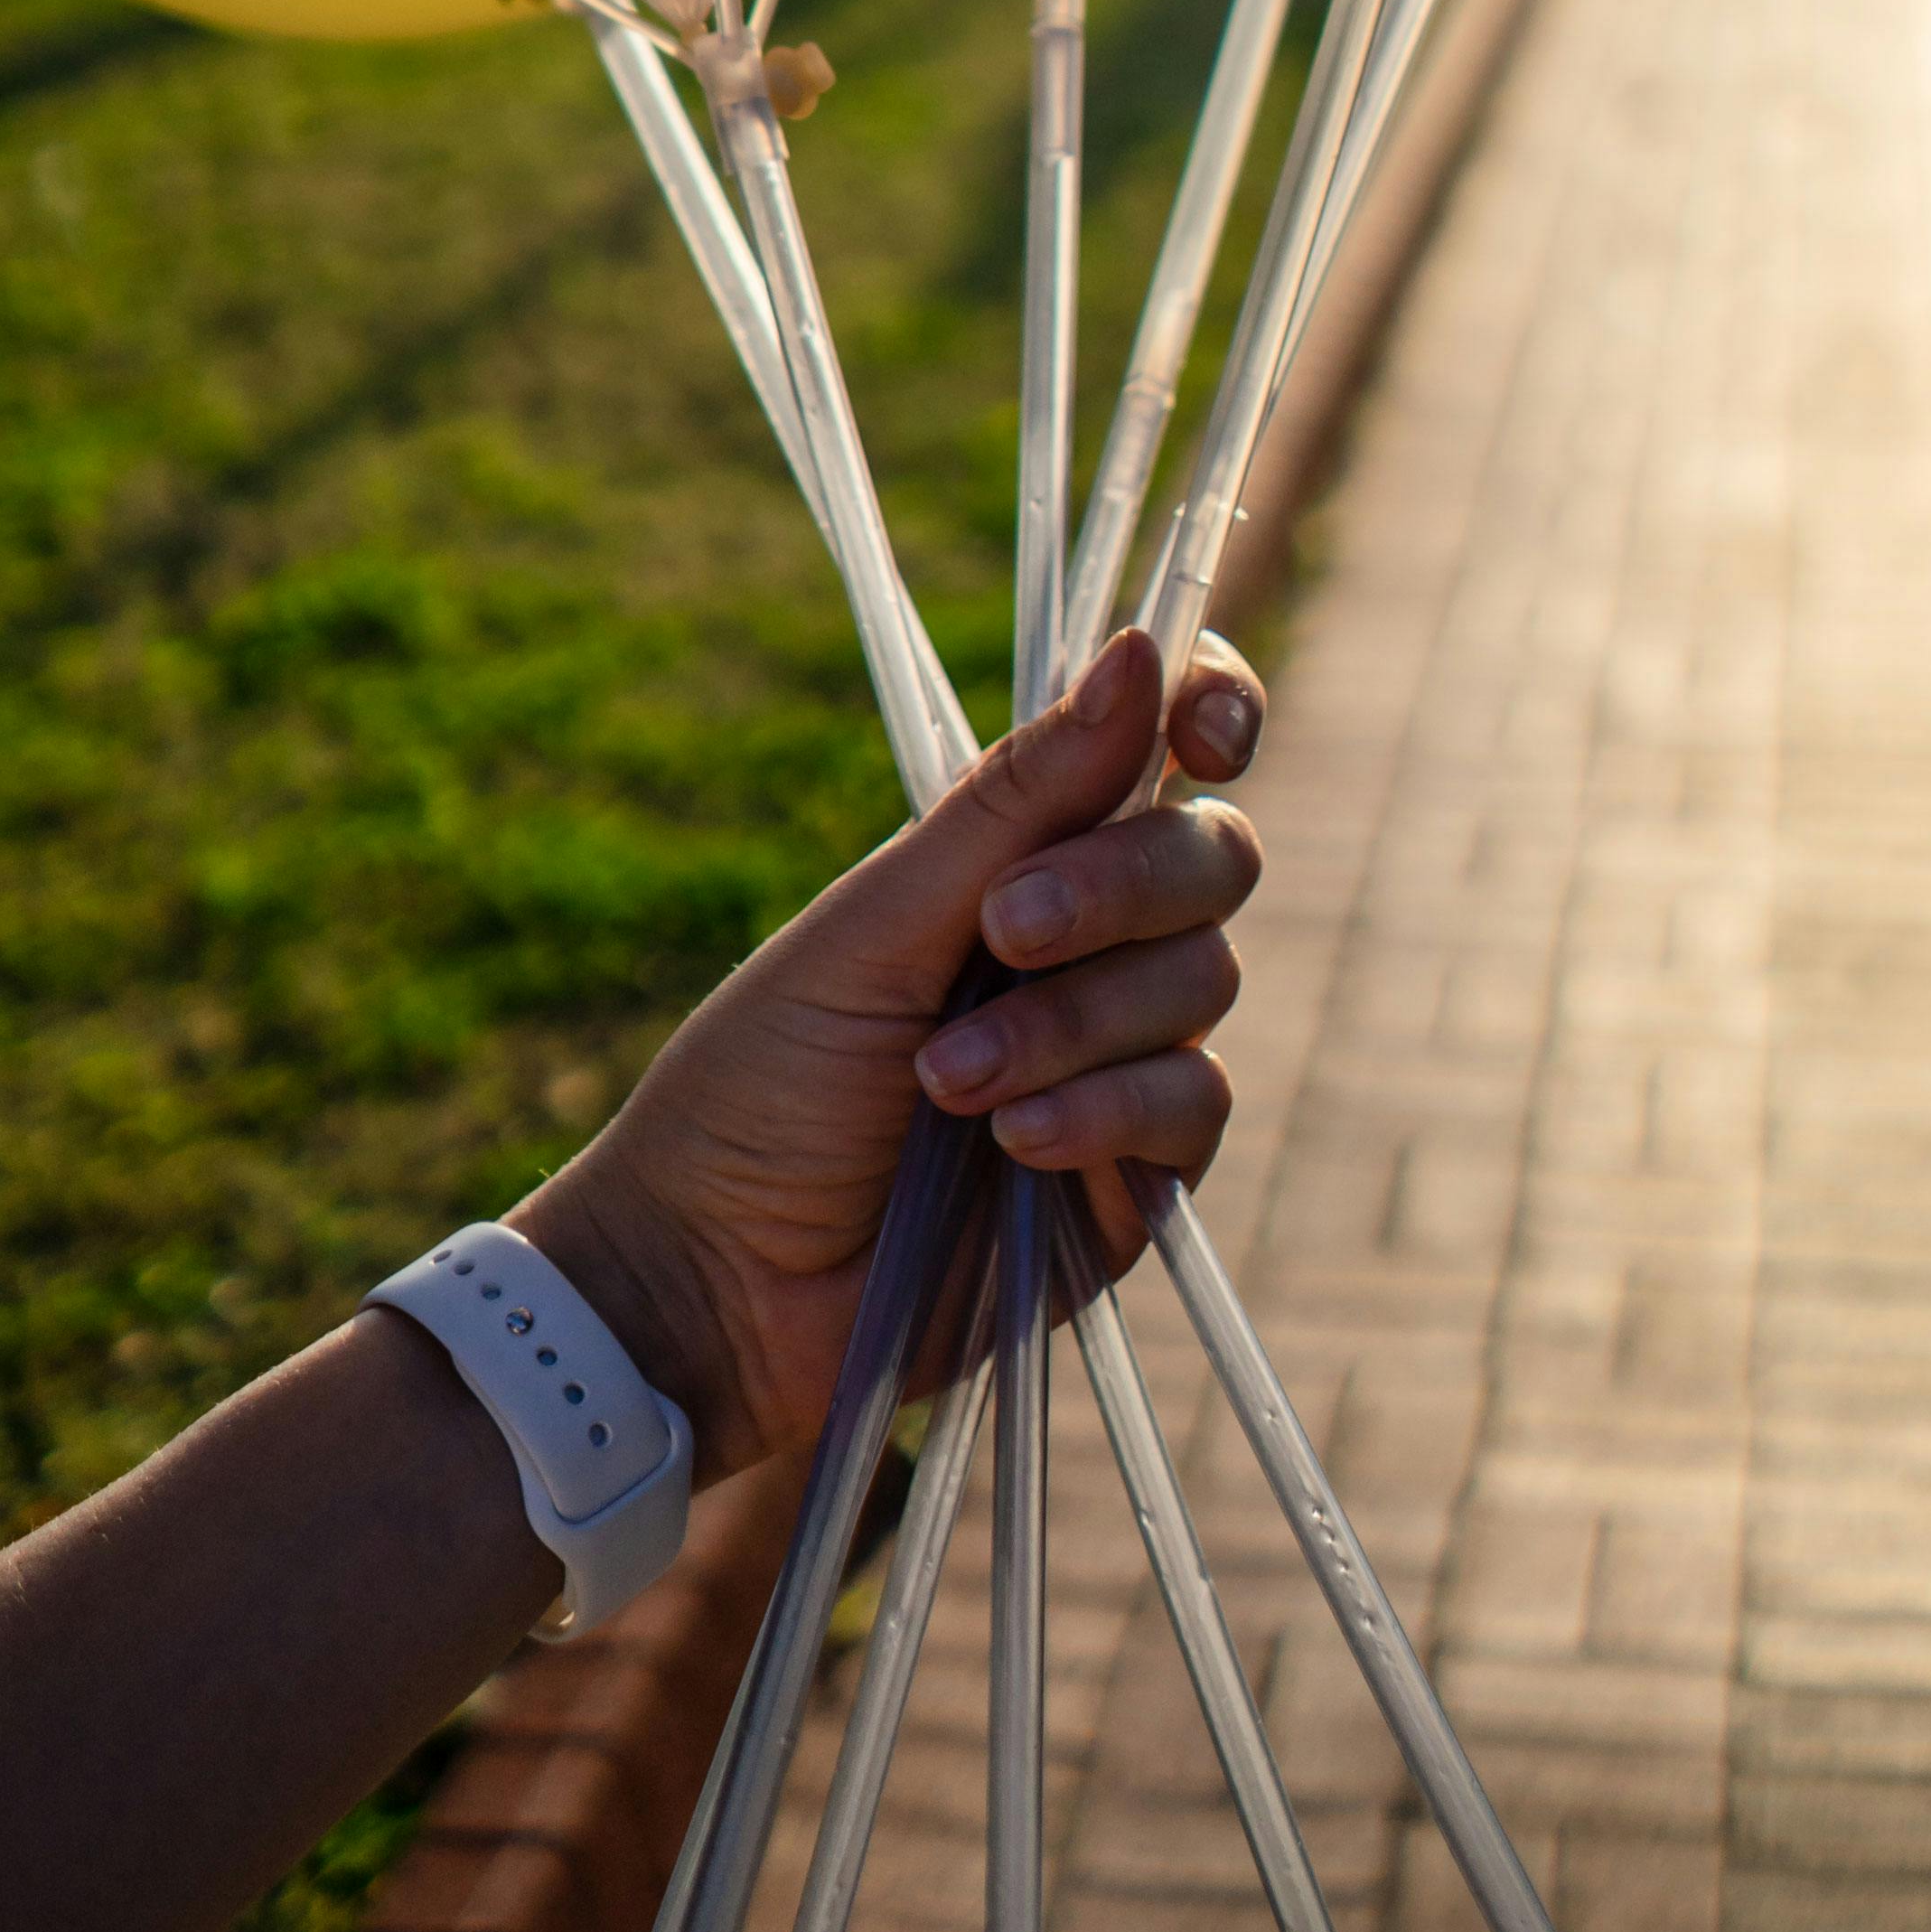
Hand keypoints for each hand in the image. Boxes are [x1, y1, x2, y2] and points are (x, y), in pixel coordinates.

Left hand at [517, 622, 1262, 1481]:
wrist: (718, 1283)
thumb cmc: (764, 1087)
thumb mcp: (877, 925)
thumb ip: (1017, 801)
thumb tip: (1141, 648)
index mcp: (1023, 853)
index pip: (1163, 745)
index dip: (1213, 709)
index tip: (1198, 730)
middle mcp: (1094, 940)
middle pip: (1209, 855)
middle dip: (1119, 883)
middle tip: (1003, 930)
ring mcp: (1124, 1055)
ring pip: (1201, 979)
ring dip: (1072, 1020)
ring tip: (948, 1080)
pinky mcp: (1139, 1175)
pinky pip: (1191, 1105)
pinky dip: (1102, 1108)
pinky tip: (1012, 1142)